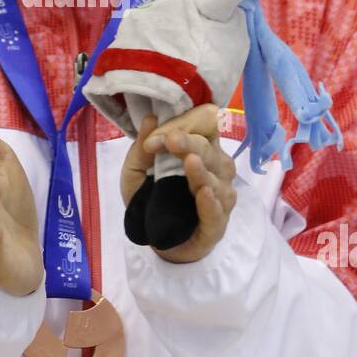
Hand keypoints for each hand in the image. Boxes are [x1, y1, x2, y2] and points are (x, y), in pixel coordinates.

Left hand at [120, 104, 237, 263]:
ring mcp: (220, 195)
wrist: (154, 237)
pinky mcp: (218, 224)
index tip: (156, 136)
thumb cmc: (150, 196)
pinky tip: (204, 193)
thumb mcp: (135, 171)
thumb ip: (142, 148)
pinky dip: (211, 202)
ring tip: (190, 163)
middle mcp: (216, 166)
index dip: (186, 123)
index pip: (206, 123)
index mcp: (200, 146)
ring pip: (218, 177)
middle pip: (209, 148)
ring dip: (202, 170)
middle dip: (190, 143)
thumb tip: (150, 118)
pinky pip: (218, 210)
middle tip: (171, 141)